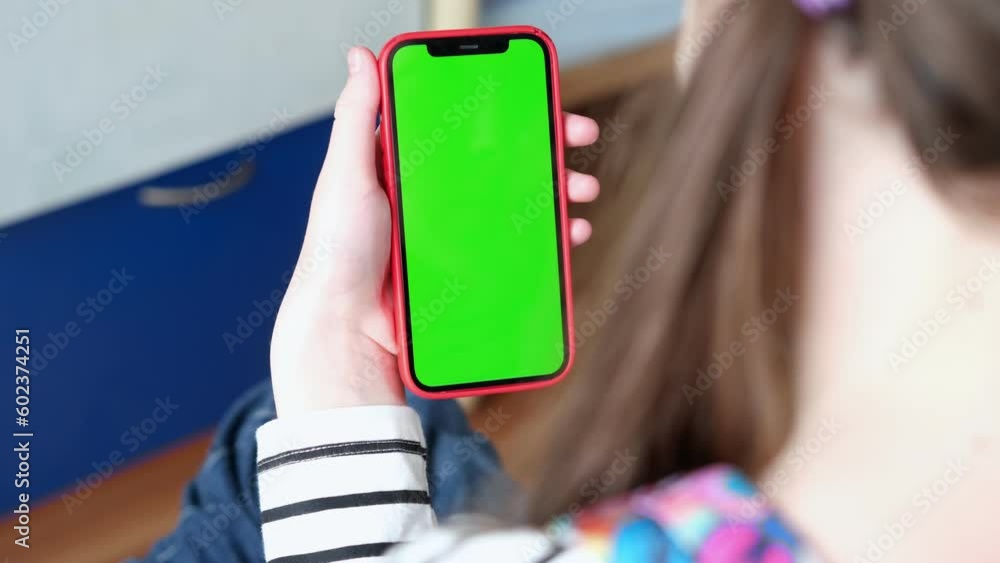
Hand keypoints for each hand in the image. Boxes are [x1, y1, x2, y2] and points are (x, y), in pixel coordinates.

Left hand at [270, 46, 601, 415]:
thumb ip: (356, 118)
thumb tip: (359, 57)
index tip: (541, 100)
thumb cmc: (337, 251)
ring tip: (582, 192)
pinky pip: (519, 250)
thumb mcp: (345, 175)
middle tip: (579, 139)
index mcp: (413, 168)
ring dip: (558, 193)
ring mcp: (459, 235)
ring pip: (520, 204)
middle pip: (505, 163)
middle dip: (548, 149)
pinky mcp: (472, 270)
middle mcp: (440, 197)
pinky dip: (549, 240)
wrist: (349, 327)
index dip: (507, 112)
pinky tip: (568, 236)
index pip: (469, 128)